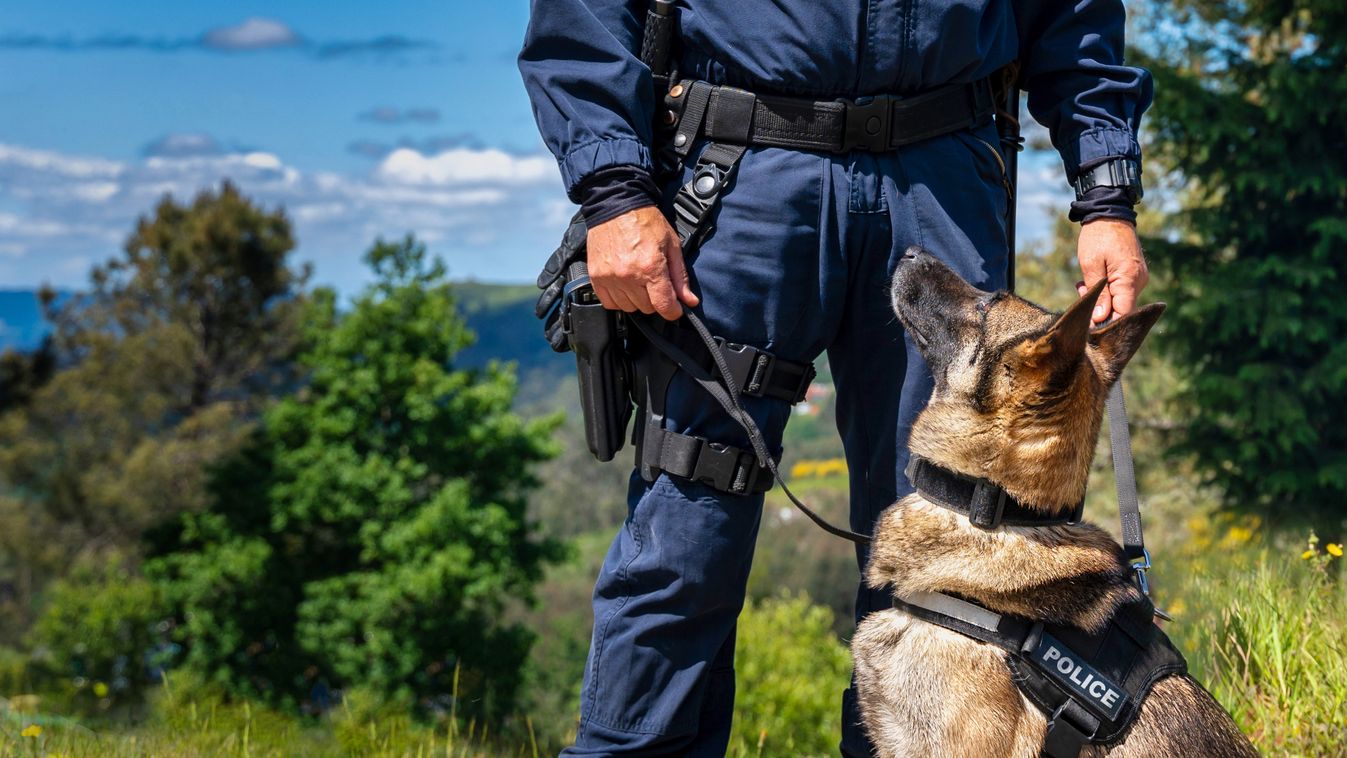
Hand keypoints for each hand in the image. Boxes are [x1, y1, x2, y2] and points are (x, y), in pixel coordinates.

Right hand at [587, 205, 697, 319]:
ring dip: (636, 299)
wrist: (615, 205)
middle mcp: (628, 275)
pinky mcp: (596, 277)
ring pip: (629, 307)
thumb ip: (680, 276)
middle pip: (647, 308)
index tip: (675, 307)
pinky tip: (624, 283)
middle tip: (654, 281)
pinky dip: (619, 298)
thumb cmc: (645, 221)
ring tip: (638, 279)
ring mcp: (610, 278)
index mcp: (650, 267)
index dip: (673, 311)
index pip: (664, 306)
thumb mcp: (671, 244)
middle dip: (655, 299)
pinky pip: (610, 303)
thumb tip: (689, 301)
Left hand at [1076, 218, 1148, 324]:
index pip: (1124, 314)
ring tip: (1082, 283)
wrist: (1109, 213)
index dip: (1107, 323)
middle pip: (1121, 309)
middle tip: (1081, 292)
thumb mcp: (1091, 264)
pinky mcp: (1134, 274)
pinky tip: (1091, 280)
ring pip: (1119, 300)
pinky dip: (1105, 289)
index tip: (1088, 322)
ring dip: (1099, 297)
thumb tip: (1100, 319)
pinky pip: (1121, 291)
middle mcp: (1139, 281)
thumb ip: (1097, 293)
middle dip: (1099, 308)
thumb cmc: (1098, 237)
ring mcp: (1138, 278)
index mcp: (1130, 279)